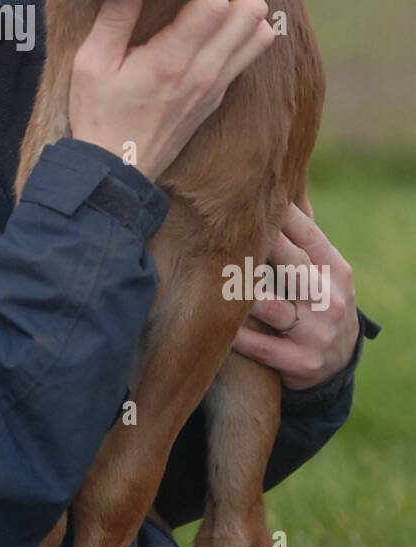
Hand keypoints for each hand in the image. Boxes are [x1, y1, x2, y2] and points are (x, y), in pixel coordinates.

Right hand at [69, 0, 274, 181]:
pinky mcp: (218, 95)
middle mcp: (205, 72)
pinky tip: (219, 14)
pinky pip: (251, 52)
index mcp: (174, 61)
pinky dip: (246, 23)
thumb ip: (114, 17)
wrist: (115, 171)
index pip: (214, 0)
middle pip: (251, 9)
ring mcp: (217, 86)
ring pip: (261, 31)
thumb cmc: (97, 117)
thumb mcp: (91, 64)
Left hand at [231, 198, 359, 389]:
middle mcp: (331, 300)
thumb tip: (286, 183)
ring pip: (272, 306)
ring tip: (209, 271)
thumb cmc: (319, 300)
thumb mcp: (323, 269)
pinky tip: (212, 317)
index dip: (276, 215)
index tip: (243, 196)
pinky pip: (261, 345)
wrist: (337, 362)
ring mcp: (317, 333)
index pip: (307, 235)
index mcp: (336, 270)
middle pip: (290, 265)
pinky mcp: (301, 363)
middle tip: (217, 226)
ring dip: (240, 290)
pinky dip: (236, 333)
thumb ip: (304, 233)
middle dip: (256, 244)